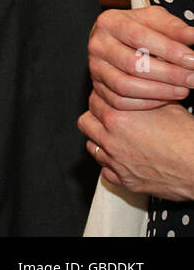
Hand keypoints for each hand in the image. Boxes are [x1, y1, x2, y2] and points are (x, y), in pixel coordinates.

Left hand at [78, 88, 193, 200]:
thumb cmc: (188, 138)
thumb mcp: (168, 105)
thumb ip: (144, 96)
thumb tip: (139, 88)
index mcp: (118, 118)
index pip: (94, 101)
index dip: (102, 98)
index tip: (107, 99)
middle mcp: (112, 140)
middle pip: (86, 123)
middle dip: (95, 118)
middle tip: (106, 117)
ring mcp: (117, 162)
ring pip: (92, 147)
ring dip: (100, 141)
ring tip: (114, 137)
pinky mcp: (125, 181)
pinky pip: (105, 172)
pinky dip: (111, 165)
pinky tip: (123, 159)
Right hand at [87, 6, 193, 109]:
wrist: (119, 42)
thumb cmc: (139, 30)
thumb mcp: (156, 21)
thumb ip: (175, 28)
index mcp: (110, 22)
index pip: (139, 37)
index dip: (169, 50)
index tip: (192, 59)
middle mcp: (98, 45)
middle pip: (133, 64)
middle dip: (170, 74)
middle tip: (193, 78)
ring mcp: (95, 68)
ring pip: (126, 86)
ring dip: (160, 91)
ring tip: (184, 89)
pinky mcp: (98, 88)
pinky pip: (121, 102)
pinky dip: (147, 103)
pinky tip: (166, 97)